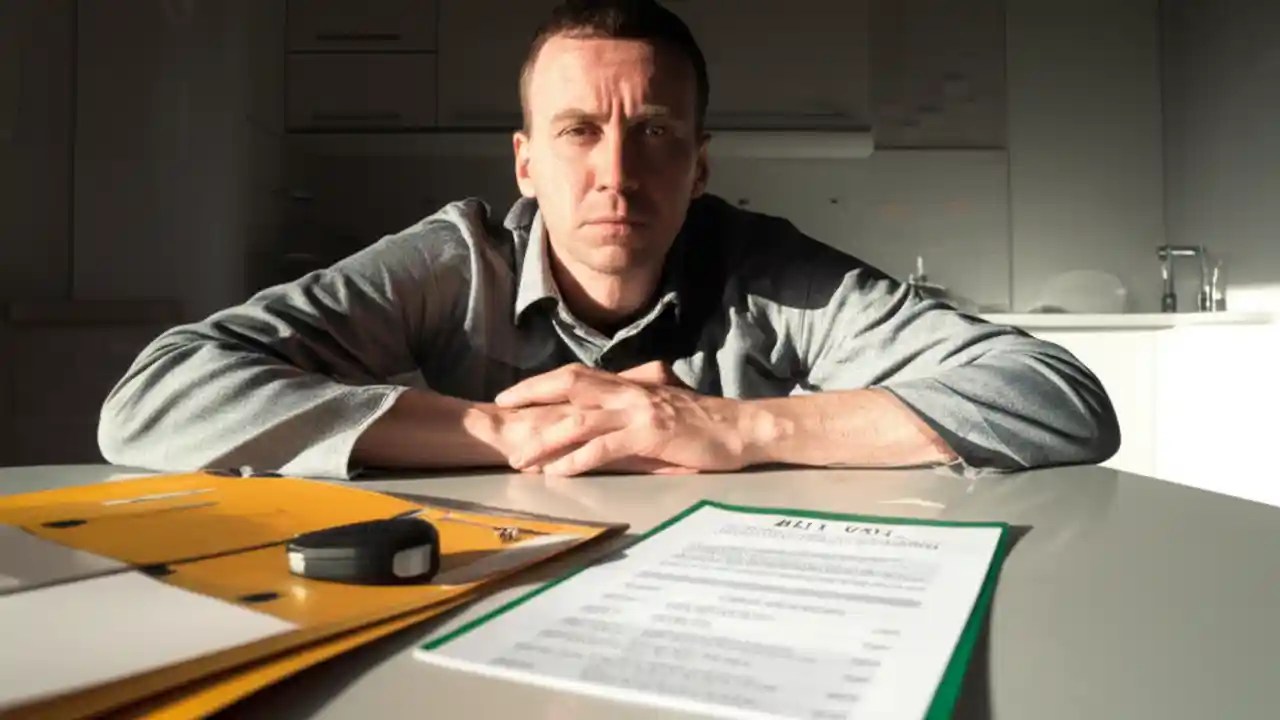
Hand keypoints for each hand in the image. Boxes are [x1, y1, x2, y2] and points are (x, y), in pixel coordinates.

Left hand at [492, 363, 755, 476]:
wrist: (739, 429)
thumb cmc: (701, 425)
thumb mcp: (659, 410)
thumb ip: (628, 413)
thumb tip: (598, 426)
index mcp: (628, 385)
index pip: (575, 376)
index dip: (540, 383)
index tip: (511, 396)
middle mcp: (628, 391)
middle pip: (568, 386)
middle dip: (531, 399)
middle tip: (502, 417)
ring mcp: (637, 412)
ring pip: (579, 419)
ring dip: (546, 439)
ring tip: (521, 458)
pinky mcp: (649, 435)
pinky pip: (604, 447)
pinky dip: (577, 459)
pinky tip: (557, 473)